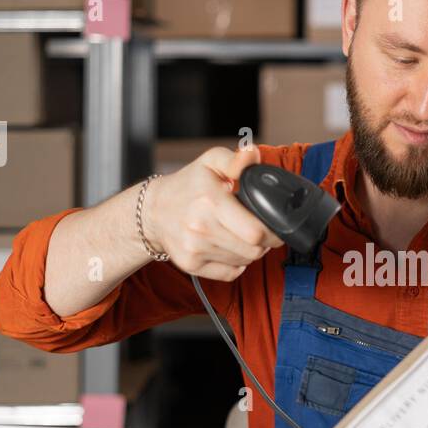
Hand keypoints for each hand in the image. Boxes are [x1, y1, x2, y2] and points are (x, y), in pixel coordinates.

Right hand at [146, 145, 284, 280]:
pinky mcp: (191, 265)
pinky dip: (237, 265)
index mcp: (211, 202)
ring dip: (251, 251)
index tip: (274, 223)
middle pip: (254, 250)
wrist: (154, 210)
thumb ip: (235, 159)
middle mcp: (201, 229)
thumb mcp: (210, 163)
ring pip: (244, 262)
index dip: (273, 230)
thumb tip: (252, 154)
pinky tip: (232, 249)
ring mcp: (195, 250)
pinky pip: (229, 274)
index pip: (255, 231)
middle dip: (266, 242)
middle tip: (261, 229)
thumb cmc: (187, 186)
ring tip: (243, 235)